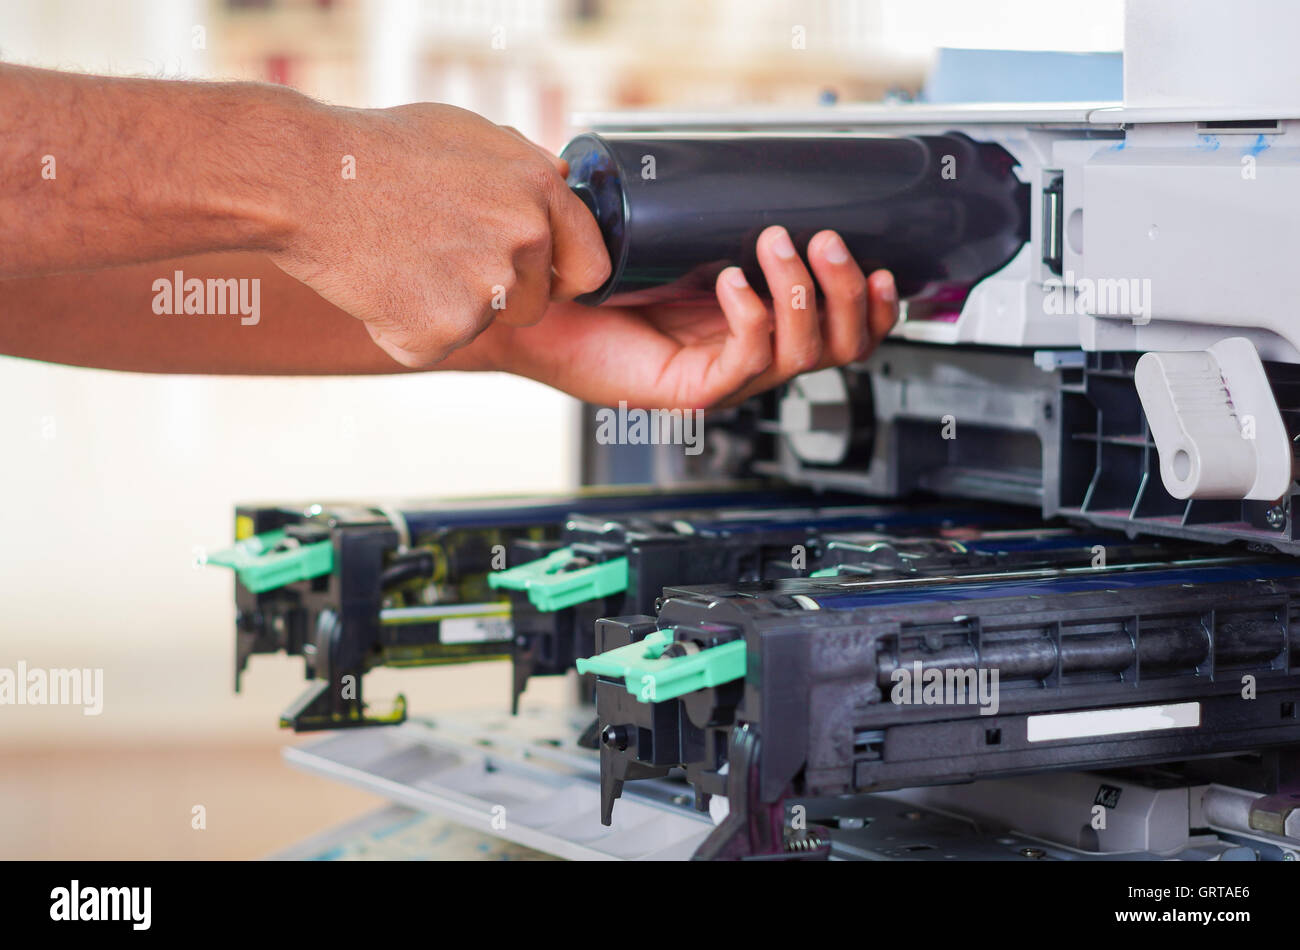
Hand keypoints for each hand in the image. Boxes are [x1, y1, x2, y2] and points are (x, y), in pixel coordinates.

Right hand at [270, 103, 609, 367]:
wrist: (305, 179)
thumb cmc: (380, 151)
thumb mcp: (469, 135)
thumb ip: (527, 168)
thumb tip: (563, 186)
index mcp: (540, 191)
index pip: (593, 266)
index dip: (563, 277)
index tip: (540, 278)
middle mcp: (524, 240)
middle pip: (536, 305)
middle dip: (497, 293)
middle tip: (438, 255)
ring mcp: (485, 289)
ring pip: (483, 326)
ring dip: (449, 310)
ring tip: (404, 261)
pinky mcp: (441, 331)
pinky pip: (431, 347)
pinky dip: (402, 330)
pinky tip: (378, 285)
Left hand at [484, 225, 897, 408]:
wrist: (534, 312)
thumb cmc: (595, 277)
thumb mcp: (672, 236)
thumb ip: (710, 212)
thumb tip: (741, 162)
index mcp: (757, 323)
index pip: (841, 328)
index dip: (873, 303)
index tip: (882, 263)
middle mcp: (748, 355)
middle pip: (841, 347)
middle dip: (846, 292)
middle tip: (826, 241)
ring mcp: (722, 377)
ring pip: (802, 356)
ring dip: (802, 295)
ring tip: (774, 244)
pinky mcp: (690, 392)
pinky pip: (746, 362)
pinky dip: (751, 316)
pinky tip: (728, 282)